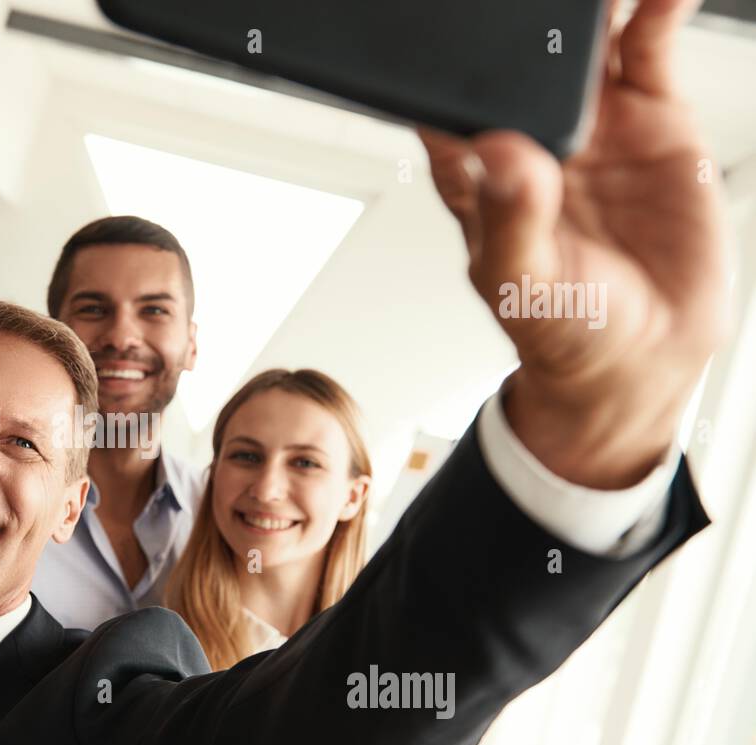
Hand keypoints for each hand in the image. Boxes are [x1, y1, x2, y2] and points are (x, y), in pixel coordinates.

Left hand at [422, 0, 729, 488]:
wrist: (644, 354)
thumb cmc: (564, 328)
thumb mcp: (524, 283)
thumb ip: (509, 222)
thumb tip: (498, 155)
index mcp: (477, 171)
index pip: (445, 99)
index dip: (442, 60)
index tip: (450, 22)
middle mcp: (529, 136)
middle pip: (514, 54)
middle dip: (521, 15)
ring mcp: (590, 123)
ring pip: (581, 39)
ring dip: (586, 5)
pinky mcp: (650, 117)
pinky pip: (649, 47)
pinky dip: (658, 11)